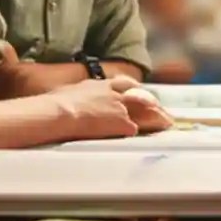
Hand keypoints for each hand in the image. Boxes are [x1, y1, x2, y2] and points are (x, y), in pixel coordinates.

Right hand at [53, 75, 167, 138]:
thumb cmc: (54, 104)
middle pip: (140, 96)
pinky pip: (136, 128)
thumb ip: (79, 94)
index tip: (142, 93)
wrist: (59, 111)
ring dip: (156, 117)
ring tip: (167, 123)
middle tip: (162, 111)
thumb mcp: (69, 92)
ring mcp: (120, 107)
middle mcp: (114, 93)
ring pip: (145, 111)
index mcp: (100, 84)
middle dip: (152, 104)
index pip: (124, 83)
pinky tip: (151, 136)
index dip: (135, 89)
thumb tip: (70, 98)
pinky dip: (142, 132)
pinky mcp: (122, 122)